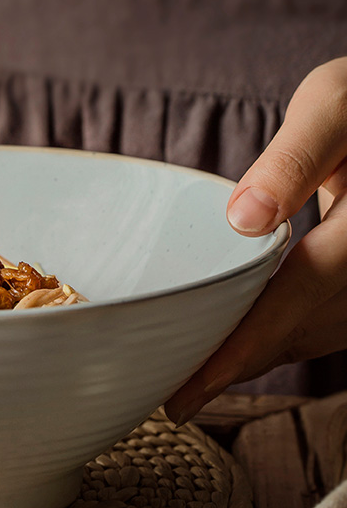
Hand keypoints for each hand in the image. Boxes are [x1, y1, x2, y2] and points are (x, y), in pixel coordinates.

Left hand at [165, 57, 346, 423]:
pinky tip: (242, 345)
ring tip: (198, 381)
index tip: (189, 390)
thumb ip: (295, 158)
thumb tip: (245, 217)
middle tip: (176, 400)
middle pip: (302, 329)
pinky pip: (326, 326)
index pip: (300, 293)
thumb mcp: (333, 108)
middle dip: (238, 366)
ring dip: (258, 360)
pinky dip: (280, 339)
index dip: (244, 345)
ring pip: (316, 337)